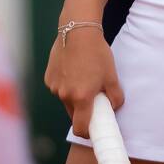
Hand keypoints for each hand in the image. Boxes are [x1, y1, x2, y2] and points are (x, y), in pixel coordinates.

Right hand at [44, 23, 124, 138]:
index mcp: (81, 98)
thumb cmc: (97, 53)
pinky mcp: (48, 77)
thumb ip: (115, 97)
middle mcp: (64, 95)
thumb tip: (114, 107)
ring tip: (83, 77)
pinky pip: (58, 88)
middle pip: (73, 114)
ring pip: (65, 100)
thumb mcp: (112, 76)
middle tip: (93, 97)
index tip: (94, 130)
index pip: (81, 128)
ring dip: (73, 95)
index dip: (88, 133)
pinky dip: (65, 84)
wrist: (78, 30)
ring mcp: (54, 86)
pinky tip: (72, 69)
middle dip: (82, 110)